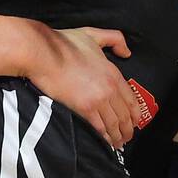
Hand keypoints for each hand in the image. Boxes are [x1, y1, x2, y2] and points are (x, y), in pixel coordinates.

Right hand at [28, 26, 142, 148]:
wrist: (43, 53)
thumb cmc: (63, 43)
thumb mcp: (93, 34)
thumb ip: (115, 39)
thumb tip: (127, 53)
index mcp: (113, 72)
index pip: (131, 98)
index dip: (134, 114)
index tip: (134, 122)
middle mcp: (110, 88)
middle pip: (125, 114)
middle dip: (128, 129)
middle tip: (127, 137)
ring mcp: (98, 99)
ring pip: (114, 123)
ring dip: (118, 136)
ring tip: (118, 143)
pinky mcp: (84, 108)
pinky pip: (99, 127)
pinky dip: (105, 137)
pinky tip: (106, 142)